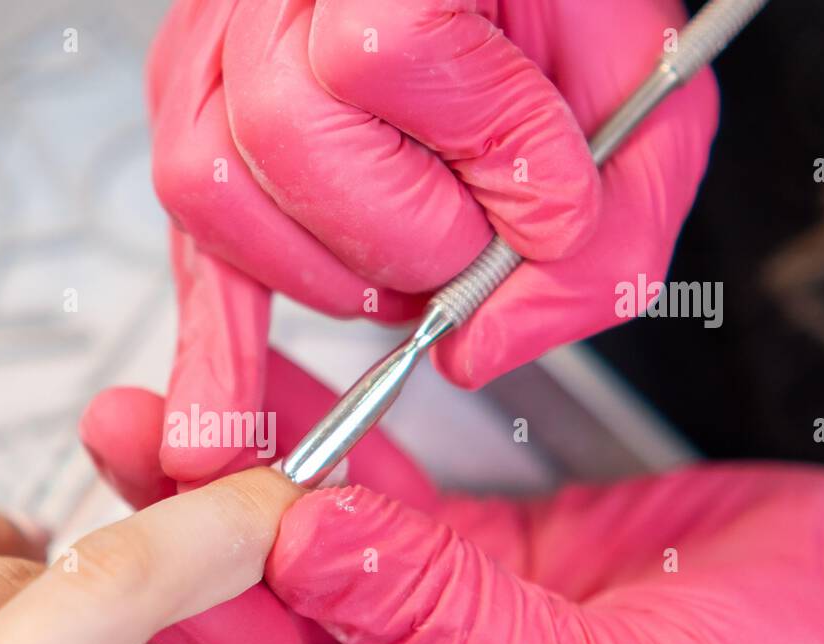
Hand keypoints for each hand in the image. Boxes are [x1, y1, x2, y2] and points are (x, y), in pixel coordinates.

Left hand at [83, 355, 823, 643]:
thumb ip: (443, 627)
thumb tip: (306, 550)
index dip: (224, 624)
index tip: (173, 528)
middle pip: (270, 631)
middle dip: (198, 536)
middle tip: (138, 440)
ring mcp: (427, 634)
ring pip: (306, 555)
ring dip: (240, 476)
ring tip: (161, 405)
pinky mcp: (459, 560)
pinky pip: (373, 498)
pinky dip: (327, 439)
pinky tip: (270, 390)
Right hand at [147, 0, 718, 479]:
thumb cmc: (555, 14)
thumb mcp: (637, 96)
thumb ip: (608, 234)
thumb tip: (482, 348)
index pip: (398, 51)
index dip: (492, 149)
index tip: (554, 205)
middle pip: (288, 136)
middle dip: (404, 234)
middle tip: (472, 248)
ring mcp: (213, 54)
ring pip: (217, 195)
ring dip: (325, 272)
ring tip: (403, 264)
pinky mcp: (192, 123)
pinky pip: (186, 247)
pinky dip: (213, 345)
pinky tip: (218, 423)